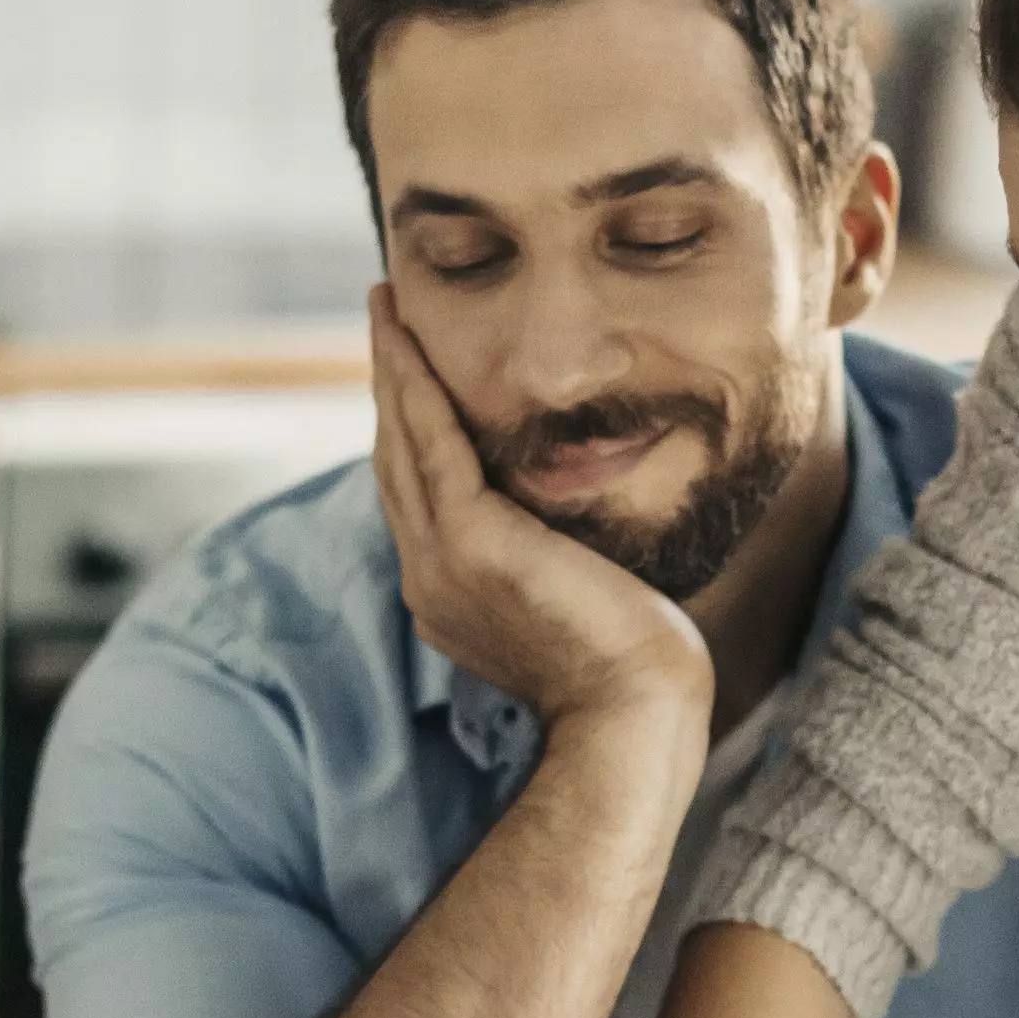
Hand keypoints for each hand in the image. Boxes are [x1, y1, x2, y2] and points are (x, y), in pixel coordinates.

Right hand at [370, 287, 710, 732]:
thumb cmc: (631, 665)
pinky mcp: (470, 543)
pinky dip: (415, 386)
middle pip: (394, 458)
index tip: (408, 369)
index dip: (406, 425)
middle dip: (386, 383)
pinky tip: (407, 339)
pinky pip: (431, 444)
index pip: (416, 491)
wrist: (636, 710)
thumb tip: (569, 524)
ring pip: (401, 442)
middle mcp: (428, 575)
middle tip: (383, 313)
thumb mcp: (574, 597)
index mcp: (448, 592)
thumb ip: (549, 557)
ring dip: (390, 368)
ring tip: (385, 307)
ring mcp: (440, 561)